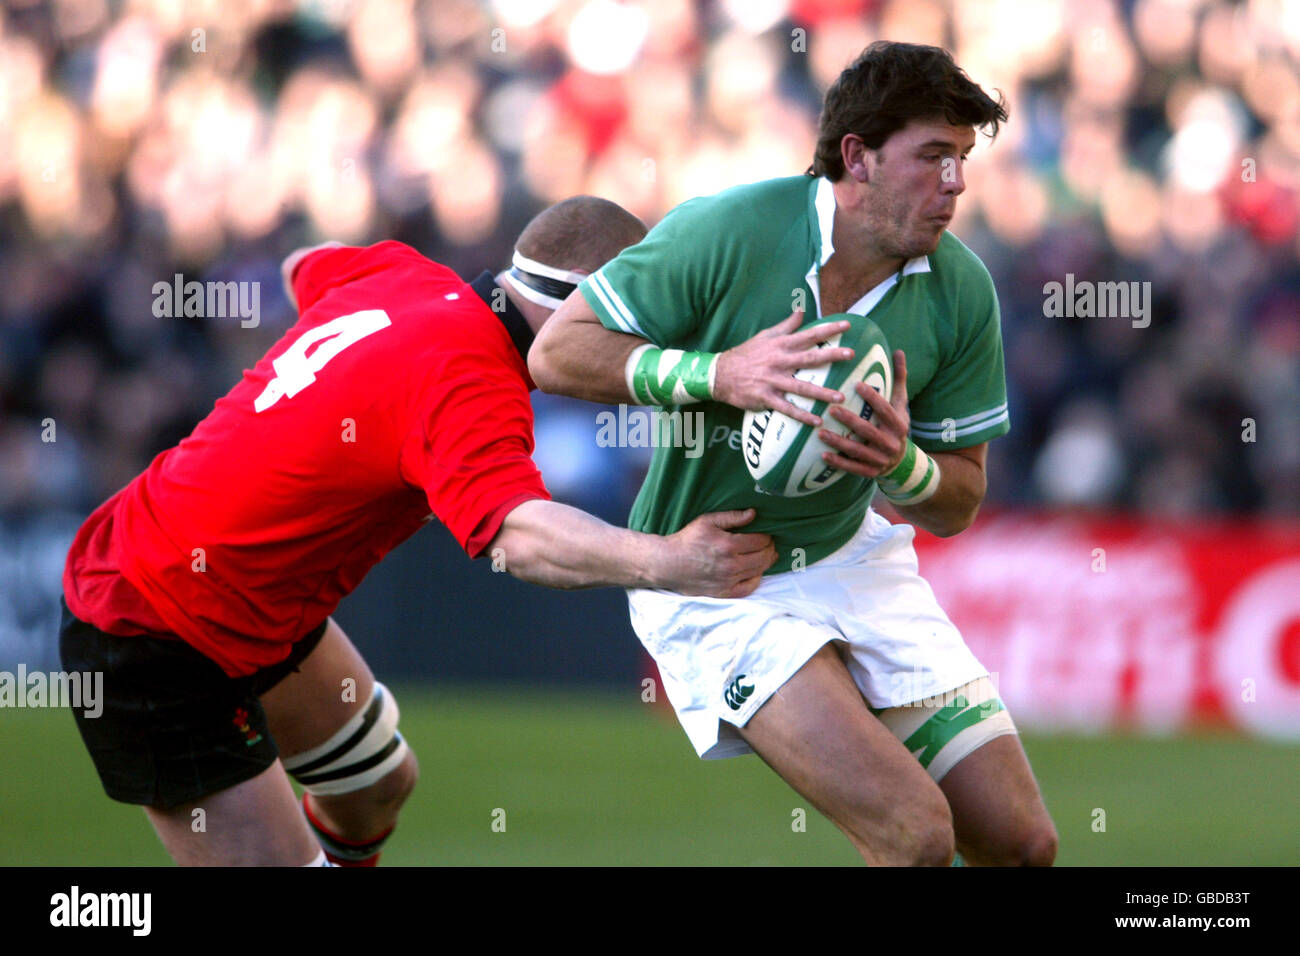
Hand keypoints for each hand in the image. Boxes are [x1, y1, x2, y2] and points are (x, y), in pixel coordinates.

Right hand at [658, 509, 776, 597]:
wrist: (669, 563)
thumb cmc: (688, 540)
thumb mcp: (707, 521)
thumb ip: (732, 517)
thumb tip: (754, 513)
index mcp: (728, 545)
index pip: (761, 541)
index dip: (767, 536)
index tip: (767, 533)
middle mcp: (731, 565)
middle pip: (763, 557)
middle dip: (770, 548)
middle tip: (769, 544)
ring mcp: (728, 581)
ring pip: (758, 571)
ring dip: (766, 562)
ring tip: (766, 555)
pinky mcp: (724, 592)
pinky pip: (748, 588)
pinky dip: (756, 580)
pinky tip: (756, 572)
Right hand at [713, 310, 855, 426]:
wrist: (720, 374)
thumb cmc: (747, 354)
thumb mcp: (765, 335)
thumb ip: (786, 325)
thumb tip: (802, 309)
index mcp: (781, 345)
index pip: (808, 334)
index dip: (828, 329)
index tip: (846, 325)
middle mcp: (779, 362)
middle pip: (809, 358)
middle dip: (831, 356)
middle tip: (850, 354)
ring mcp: (773, 381)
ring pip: (801, 387)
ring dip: (821, 392)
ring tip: (839, 397)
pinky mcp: (766, 398)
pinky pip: (787, 408)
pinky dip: (802, 415)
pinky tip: (816, 421)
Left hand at [818, 349, 909, 478]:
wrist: (901, 462)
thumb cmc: (895, 425)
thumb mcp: (901, 404)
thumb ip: (898, 379)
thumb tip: (898, 351)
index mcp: (899, 425)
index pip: (886, 410)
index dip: (873, 398)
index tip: (857, 384)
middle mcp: (891, 443)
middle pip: (869, 430)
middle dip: (850, 420)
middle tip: (831, 408)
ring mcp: (880, 460)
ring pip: (858, 451)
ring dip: (838, 442)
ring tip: (821, 432)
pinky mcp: (870, 472)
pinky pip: (852, 468)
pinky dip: (838, 462)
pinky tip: (822, 455)